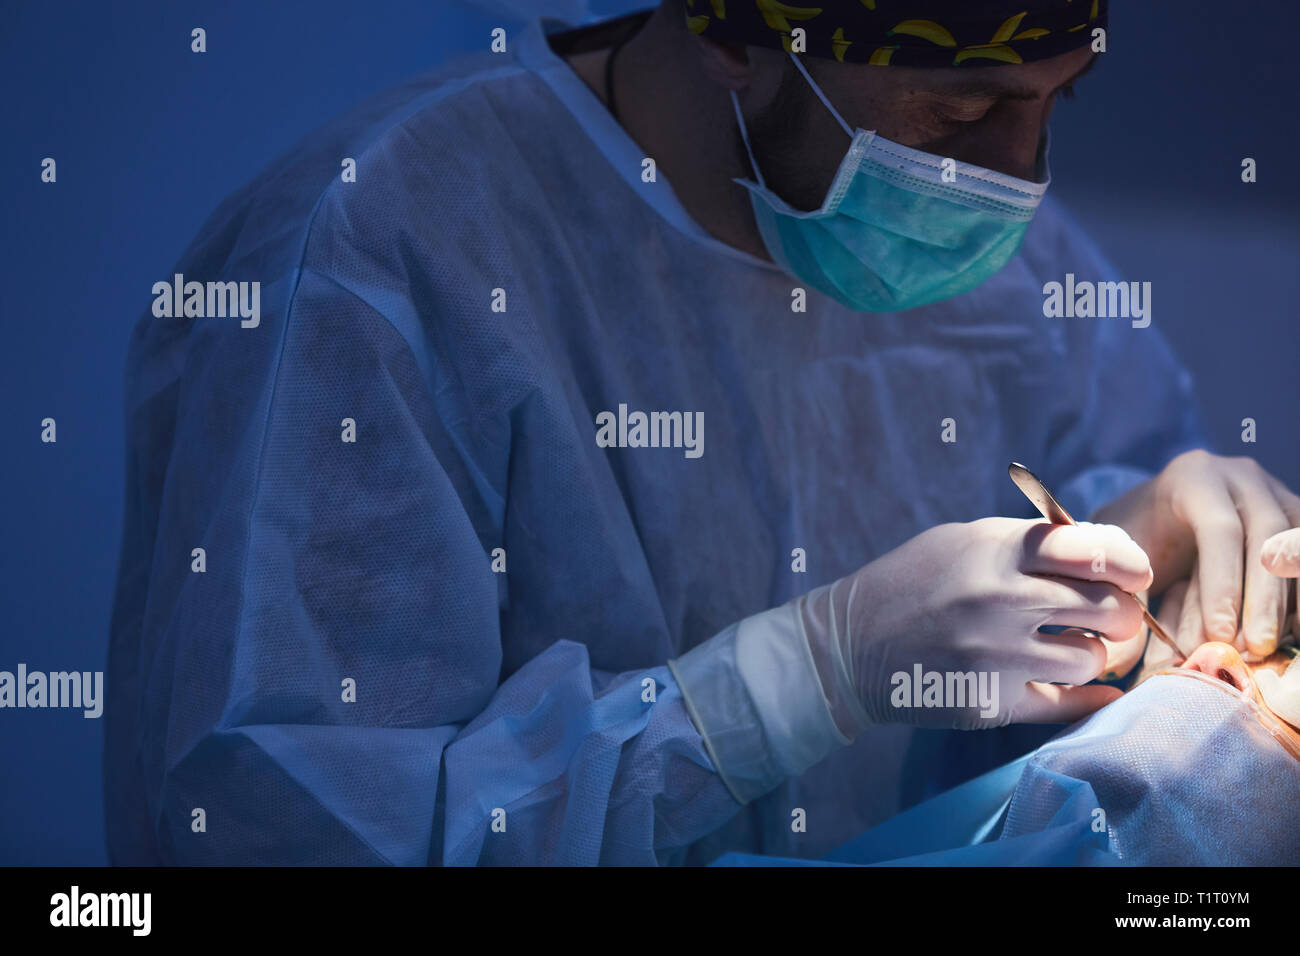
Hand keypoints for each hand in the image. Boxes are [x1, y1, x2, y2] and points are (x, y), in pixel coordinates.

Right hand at [799, 517, 1149, 729]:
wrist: (849, 645)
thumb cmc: (913, 582)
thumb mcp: (965, 541)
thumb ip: (1032, 544)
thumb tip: (1113, 554)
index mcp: (996, 551)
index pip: (1095, 550)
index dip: (1130, 562)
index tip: (1134, 574)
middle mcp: (1000, 601)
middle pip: (1109, 609)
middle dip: (1120, 612)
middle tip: (1108, 616)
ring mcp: (996, 656)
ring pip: (1092, 660)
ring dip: (1090, 654)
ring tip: (1068, 648)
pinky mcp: (989, 702)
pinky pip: (1066, 704)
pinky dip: (1087, 698)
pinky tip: (1092, 690)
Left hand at [1093, 450, 1299, 659]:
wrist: (1158, 510)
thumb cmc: (1137, 538)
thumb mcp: (1123, 558)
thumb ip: (1125, 597)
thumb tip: (1123, 662)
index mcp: (1194, 478)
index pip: (1218, 529)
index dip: (1222, 584)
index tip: (1219, 634)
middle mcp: (1242, 478)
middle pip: (1264, 538)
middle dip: (1261, 600)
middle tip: (1253, 649)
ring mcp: (1275, 494)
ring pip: (1292, 549)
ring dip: (1284, 602)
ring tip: (1269, 647)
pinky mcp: (1294, 517)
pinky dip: (1298, 596)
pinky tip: (1289, 633)